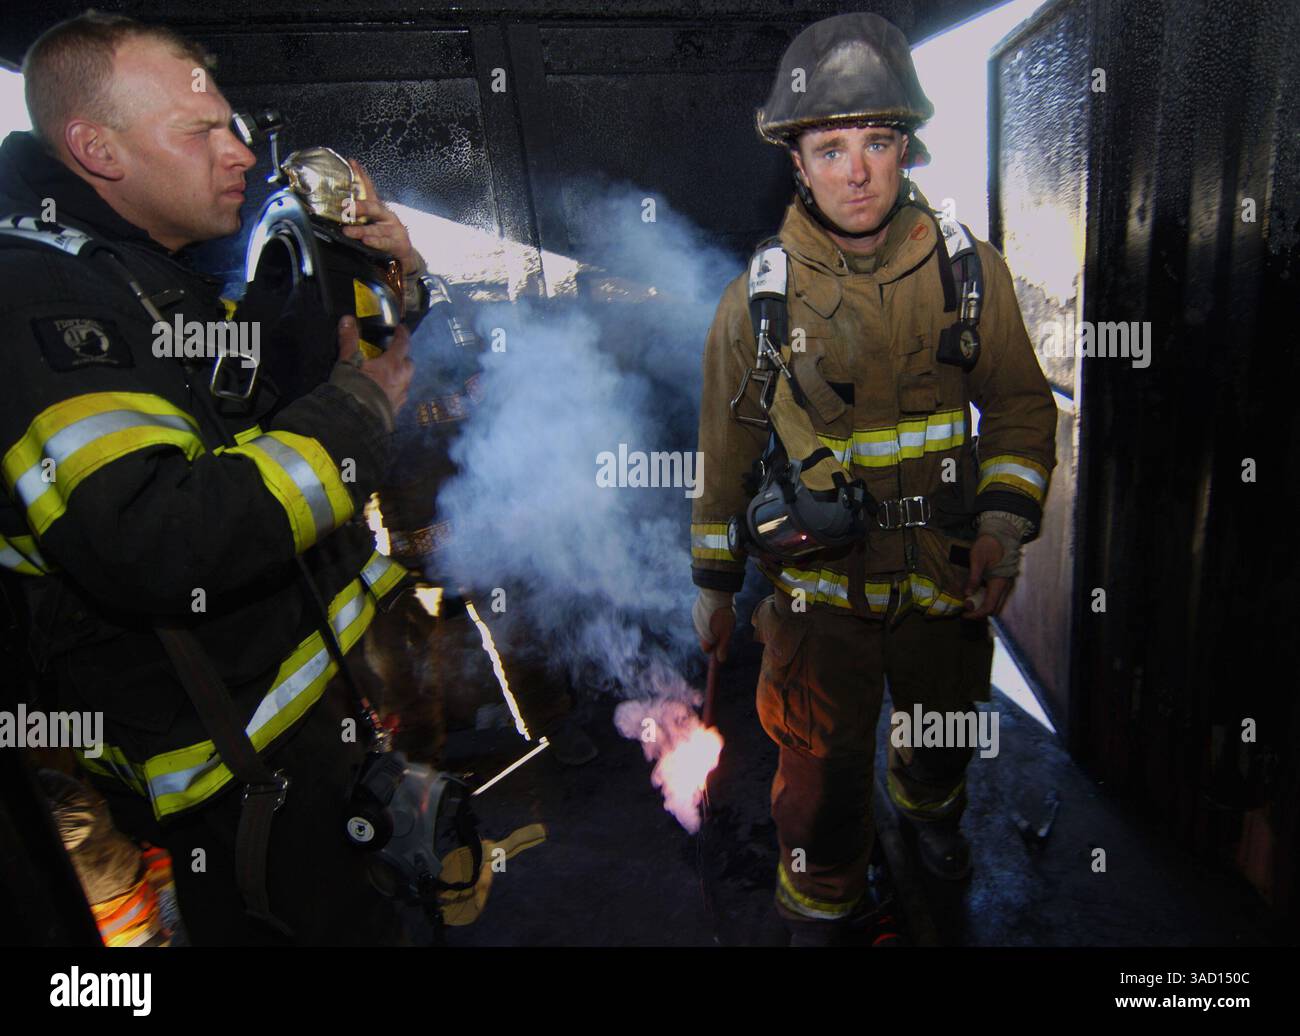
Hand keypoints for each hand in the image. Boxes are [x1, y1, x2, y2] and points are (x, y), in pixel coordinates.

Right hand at [337, 316, 413, 414]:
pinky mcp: (396, 410)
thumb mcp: (347, 362)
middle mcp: (402, 380)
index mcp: (392, 365)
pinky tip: (384, 392)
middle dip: (403, 357)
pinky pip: (400, 396)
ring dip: (400, 375)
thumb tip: (347, 319)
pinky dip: (394, 390)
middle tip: (392, 354)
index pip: (403, 344)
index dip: (402, 334)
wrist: (356, 422)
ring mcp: (401, 397)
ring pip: (406, 381)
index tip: (401, 328)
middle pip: (409, 364)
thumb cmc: (353, 388)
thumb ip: (349, 341)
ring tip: (387, 374)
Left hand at [341, 160, 422, 274]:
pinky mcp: (399, 244)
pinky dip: (375, 241)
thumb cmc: (386, 239)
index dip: (362, 176)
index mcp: (380, 210)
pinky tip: (367, 240)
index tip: (352, 162)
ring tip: (348, 231)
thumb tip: (337, 209)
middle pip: (374, 208)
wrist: (406, 256)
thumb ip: (359, 218)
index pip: (370, 190)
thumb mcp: (373, 225)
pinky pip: (384, 242)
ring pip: (376, 229)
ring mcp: (394, 230)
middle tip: (348, 206)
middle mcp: (388, 217)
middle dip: (361, 206)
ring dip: (361, 230)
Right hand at [699, 607, 734, 661]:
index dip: (714, 649)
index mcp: (705, 638)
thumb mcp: (727, 633)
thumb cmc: (723, 615)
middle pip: (705, 638)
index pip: (706, 650)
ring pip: (704, 627)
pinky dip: (708, 616)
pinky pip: (702, 617)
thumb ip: (723, 647)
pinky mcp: (696, 609)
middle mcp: (698, 630)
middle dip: (713, 636)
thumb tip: (721, 660)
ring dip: (711, 625)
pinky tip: (716, 610)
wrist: (715, 593)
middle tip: (725, 629)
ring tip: (722, 617)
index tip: (721, 646)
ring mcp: (696, 619)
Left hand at [963, 533, 1011, 618]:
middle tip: (964, 609)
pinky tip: (974, 595)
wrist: (1000, 533)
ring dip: (981, 606)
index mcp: (1000, 582)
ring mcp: (1005, 584)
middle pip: (993, 608)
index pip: (989, 606)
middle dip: (978, 612)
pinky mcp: (1002, 581)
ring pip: (995, 603)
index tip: (964, 614)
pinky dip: (984, 598)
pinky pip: (994, 595)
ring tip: (968, 602)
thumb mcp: (977, 560)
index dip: (976, 613)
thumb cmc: (988, 544)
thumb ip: (973, 578)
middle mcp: (1005, 586)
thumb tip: (967, 594)